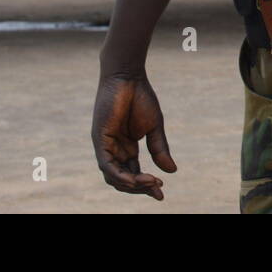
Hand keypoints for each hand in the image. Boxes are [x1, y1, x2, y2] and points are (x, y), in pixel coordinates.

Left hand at [92, 71, 176, 199]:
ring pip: (114, 176)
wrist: (128, 77)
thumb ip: (159, 149)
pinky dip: (119, 175)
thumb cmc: (141, 97)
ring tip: (150, 182)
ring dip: (132, 184)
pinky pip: (107, 165)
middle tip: (158, 188)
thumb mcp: (155, 127)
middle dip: (140, 187)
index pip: (134, 173)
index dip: (147, 185)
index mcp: (126, 147)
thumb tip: (172, 171)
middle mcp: (114, 149)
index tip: (161, 195)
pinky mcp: (99, 140)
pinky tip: (134, 178)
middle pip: (123, 179)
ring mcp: (105, 146)